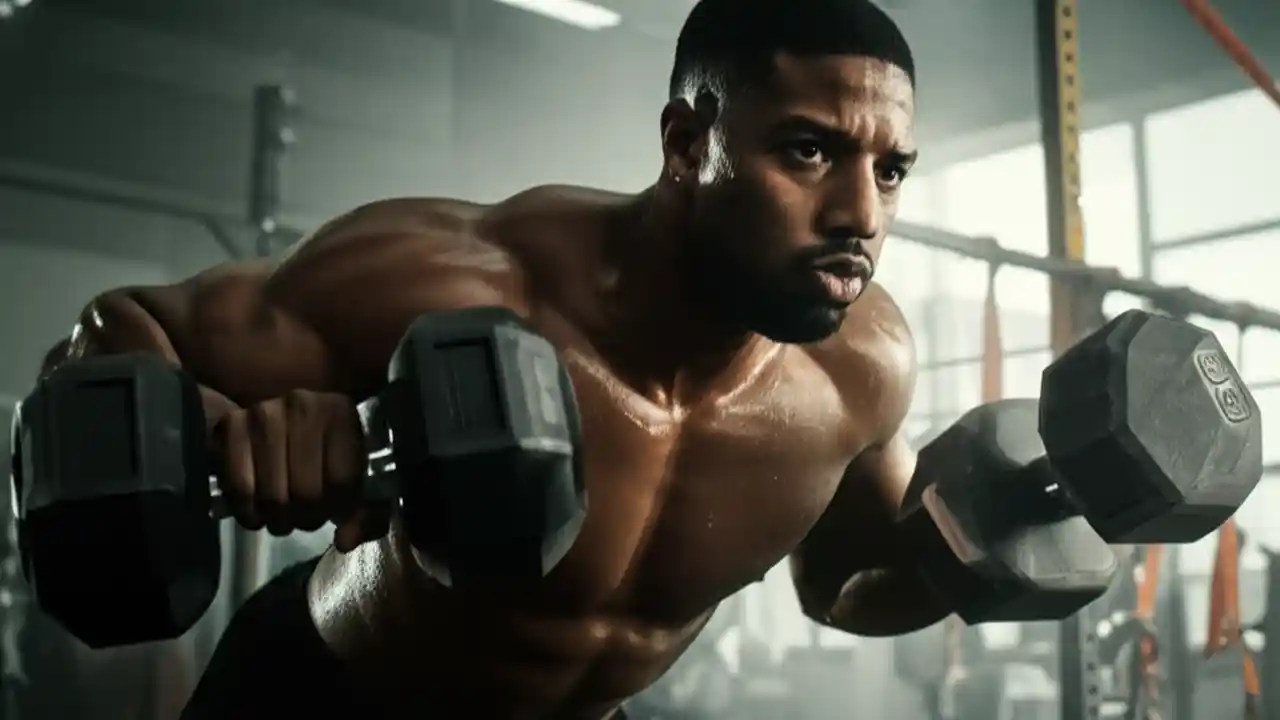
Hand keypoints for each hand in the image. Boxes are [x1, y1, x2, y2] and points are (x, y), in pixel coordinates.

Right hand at [208, 388, 391, 551]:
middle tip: (305, 517)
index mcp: (341, 412)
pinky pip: (239, 490)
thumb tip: (344, 542)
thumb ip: (366, 513)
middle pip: (306, 493)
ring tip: (283, 517)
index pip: (343, 482)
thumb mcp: (356, 473)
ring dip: (278, 520)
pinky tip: (258, 514)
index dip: (339, 509)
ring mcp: (263, 414)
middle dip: (307, 518)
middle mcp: (302, 406)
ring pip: (273, 496)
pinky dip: (249, 513)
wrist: (280, 416)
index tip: (334, 511)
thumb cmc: (325, 449)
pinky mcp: (230, 426)